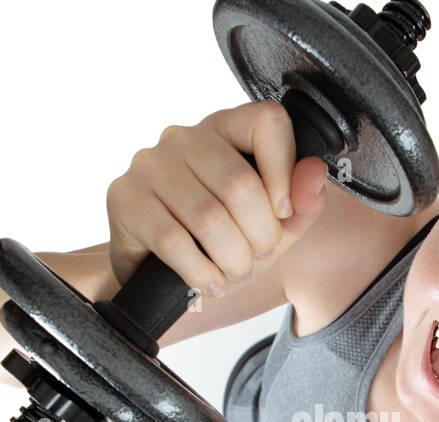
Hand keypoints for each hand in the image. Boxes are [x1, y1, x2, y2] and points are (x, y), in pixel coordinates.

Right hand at [105, 100, 328, 291]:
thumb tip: (315, 171)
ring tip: (234, 273)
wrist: (161, 275)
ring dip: (231, 258)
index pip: (268, 121)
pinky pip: (172, 239)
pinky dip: (199, 270)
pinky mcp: (123, 197)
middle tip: (257, 257)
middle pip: (239, 183)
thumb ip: (303, 204)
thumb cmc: (220, 243)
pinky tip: (208, 283)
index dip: (285, 172)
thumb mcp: (272, 228)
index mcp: (225, 128)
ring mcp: (149, 164)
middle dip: (259, 235)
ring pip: (207, 215)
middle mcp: (184, 137)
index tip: (283, 213)